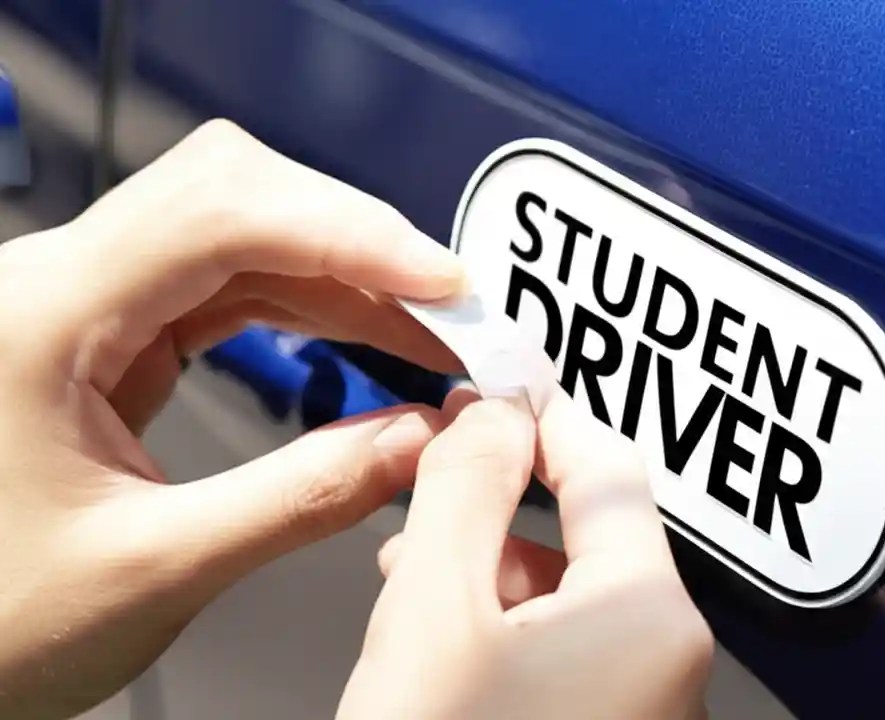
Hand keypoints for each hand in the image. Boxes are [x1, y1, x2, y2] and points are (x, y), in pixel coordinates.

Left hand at [0, 120, 466, 717]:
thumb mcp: (158, 569)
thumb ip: (304, 497)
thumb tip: (424, 439)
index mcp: (40, 319)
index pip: (218, 215)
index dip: (347, 232)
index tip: (442, 283)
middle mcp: (56, 283)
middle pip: (236, 194)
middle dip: (358, 241)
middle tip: (453, 308)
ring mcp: (85, 298)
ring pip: (244, 231)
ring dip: (348, 271)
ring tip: (433, 333)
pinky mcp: (112, 329)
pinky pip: (232, 280)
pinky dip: (314, 299)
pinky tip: (371, 335)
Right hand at [337, 388, 713, 719]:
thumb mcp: (433, 610)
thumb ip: (467, 491)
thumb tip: (492, 414)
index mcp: (649, 617)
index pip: (608, 466)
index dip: (540, 414)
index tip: (489, 385)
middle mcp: (672, 665)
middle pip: (590, 536)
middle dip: (499, 509)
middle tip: (428, 494)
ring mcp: (645, 706)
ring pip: (573, 601)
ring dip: (494, 576)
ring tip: (415, 588)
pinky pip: (569, 658)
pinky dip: (508, 635)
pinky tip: (446, 648)